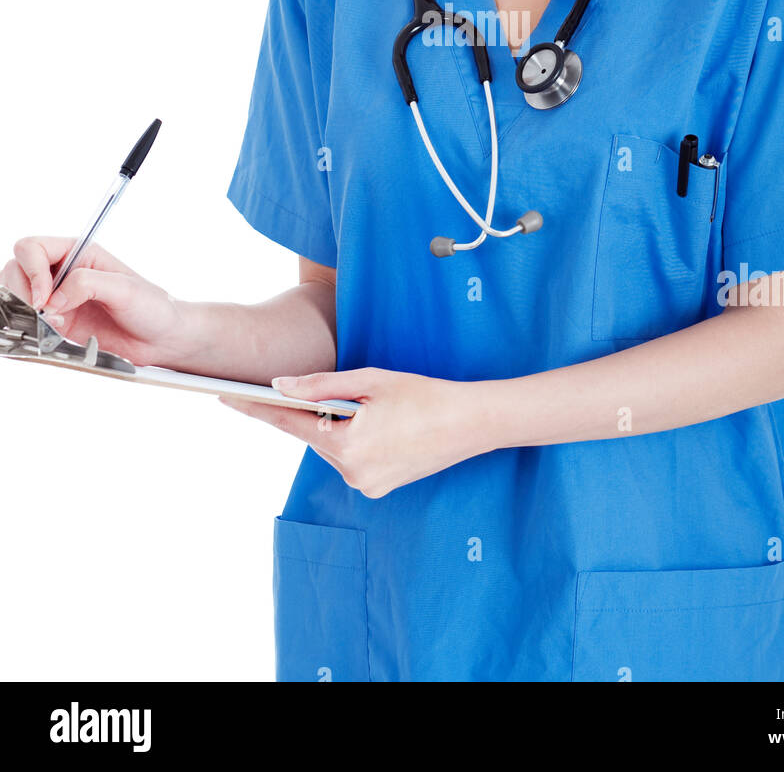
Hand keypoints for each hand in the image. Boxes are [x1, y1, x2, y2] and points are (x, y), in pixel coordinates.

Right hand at [1, 235, 189, 366]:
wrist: (161, 338)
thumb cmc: (152, 306)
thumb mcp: (125, 289)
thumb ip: (87, 284)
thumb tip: (54, 297)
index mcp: (79, 252)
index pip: (33, 248)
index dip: (32, 271)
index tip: (46, 297)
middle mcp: (63, 272)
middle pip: (16, 270)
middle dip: (24, 292)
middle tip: (43, 313)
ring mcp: (58, 298)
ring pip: (16, 294)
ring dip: (24, 310)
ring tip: (50, 324)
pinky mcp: (57, 322)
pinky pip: (27, 320)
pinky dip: (28, 327)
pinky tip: (48, 333)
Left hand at [219, 367, 489, 496]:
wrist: (470, 422)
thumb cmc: (423, 394)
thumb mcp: (370, 381)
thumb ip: (320, 385)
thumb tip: (280, 385)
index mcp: (346, 444)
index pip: (289, 422)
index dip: (257, 408)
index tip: (226, 397)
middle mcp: (351, 472)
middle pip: (313, 435)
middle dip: (312, 413)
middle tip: (322, 392)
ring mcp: (366, 484)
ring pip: (333, 447)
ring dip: (338, 427)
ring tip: (373, 409)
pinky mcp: (379, 488)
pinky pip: (352, 460)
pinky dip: (355, 441)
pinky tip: (382, 427)